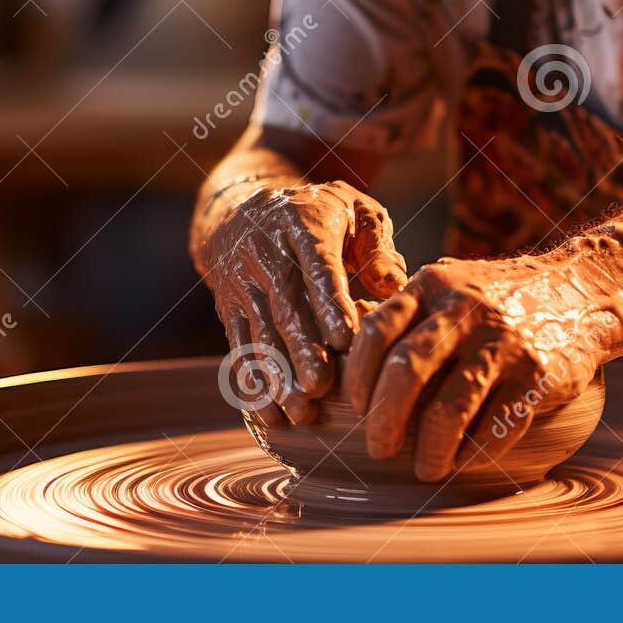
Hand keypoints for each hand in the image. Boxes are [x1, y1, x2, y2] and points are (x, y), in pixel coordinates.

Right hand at [200, 181, 407, 424]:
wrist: (238, 208)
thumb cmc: (318, 215)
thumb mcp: (354, 210)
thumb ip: (379, 246)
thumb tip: (395, 286)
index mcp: (304, 223)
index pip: (318, 265)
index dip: (329, 302)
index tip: (345, 338)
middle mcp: (267, 251)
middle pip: (285, 305)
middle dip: (302, 349)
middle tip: (320, 387)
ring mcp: (243, 281)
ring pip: (261, 332)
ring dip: (279, 375)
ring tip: (301, 410)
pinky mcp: (227, 307)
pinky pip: (239, 347)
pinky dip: (254, 383)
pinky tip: (272, 413)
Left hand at [341, 256, 609, 480]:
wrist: (583, 291)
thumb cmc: (500, 297)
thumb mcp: (451, 285)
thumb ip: (407, 311)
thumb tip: (346, 355)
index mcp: (434, 286)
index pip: (376, 331)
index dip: (358, 376)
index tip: (357, 407)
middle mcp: (466, 311)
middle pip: (405, 372)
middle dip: (384, 422)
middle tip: (379, 449)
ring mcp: (503, 343)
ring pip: (448, 409)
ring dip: (430, 450)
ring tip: (425, 468)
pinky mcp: (538, 375)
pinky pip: (496, 427)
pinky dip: (476, 452)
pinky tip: (465, 461)